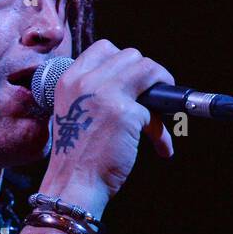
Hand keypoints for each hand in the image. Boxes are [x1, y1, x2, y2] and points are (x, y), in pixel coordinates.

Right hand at [39, 39, 174, 209]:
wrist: (73, 185)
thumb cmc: (77, 157)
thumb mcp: (74, 114)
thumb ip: (94, 94)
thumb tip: (136, 85)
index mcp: (69, 79)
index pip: (104, 48)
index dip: (125, 63)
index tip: (133, 83)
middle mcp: (86, 81)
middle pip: (131, 56)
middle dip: (147, 76)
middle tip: (152, 101)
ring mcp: (106, 94)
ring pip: (149, 69)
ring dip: (162, 89)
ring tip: (162, 117)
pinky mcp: (126, 113)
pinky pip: (158, 110)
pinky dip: (162, 132)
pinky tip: (161, 148)